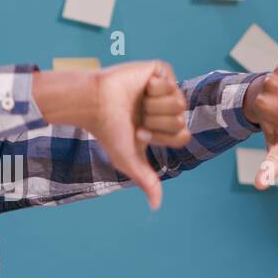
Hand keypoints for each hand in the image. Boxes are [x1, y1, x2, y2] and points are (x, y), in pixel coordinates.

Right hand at [89, 60, 183, 210]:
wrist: (95, 103)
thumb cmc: (108, 131)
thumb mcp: (128, 159)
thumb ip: (145, 180)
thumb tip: (156, 206)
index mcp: (161, 127)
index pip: (183, 136)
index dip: (162, 137)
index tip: (140, 133)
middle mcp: (165, 108)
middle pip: (182, 120)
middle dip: (157, 122)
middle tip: (137, 117)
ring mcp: (163, 88)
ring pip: (179, 102)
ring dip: (155, 106)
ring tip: (138, 102)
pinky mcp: (159, 70)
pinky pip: (172, 82)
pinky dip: (155, 88)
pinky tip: (141, 87)